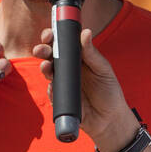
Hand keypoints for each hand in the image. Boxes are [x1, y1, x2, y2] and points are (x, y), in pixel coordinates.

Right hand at [33, 26, 136, 151]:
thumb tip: (85, 32)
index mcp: (78, 58)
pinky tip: (53, 87)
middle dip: (42, 50)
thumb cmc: (109, 91)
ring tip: (46, 66)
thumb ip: (92, 53)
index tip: (50, 33)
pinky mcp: (60, 99)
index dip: (54, 37)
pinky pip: (52, 92)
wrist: (110, 119)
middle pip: (50, 56)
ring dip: (44, 67)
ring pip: (48, 72)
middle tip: (41, 49)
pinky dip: (51, 89)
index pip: (62, 43)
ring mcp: (63, 84)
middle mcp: (67, 69)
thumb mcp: (103, 69)